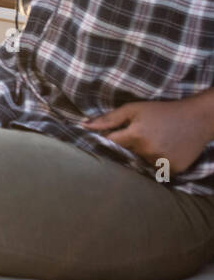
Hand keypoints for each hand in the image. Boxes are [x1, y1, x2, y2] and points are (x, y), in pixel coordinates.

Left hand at [84, 99, 213, 176]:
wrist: (197, 118)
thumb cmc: (162, 111)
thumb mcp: (134, 109)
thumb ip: (108, 119)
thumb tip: (83, 126)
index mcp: (136, 135)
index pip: (111, 144)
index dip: (109, 139)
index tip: (111, 136)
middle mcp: (149, 151)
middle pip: (126, 154)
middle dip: (128, 146)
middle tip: (143, 134)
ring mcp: (162, 162)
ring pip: (141, 162)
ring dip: (143, 154)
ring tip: (156, 140)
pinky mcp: (174, 170)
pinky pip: (157, 169)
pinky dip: (157, 161)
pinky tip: (165, 149)